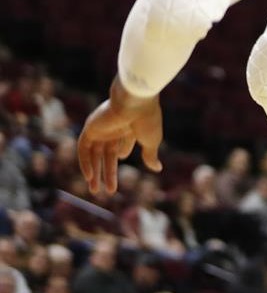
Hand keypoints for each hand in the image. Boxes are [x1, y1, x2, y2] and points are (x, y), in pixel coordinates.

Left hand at [78, 81, 162, 195]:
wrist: (135, 101)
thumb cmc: (147, 120)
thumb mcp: (151, 141)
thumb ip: (150, 155)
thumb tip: (157, 169)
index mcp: (130, 127)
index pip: (123, 143)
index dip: (123, 153)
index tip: (123, 162)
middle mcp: (115, 128)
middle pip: (108, 154)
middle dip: (108, 172)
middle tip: (108, 191)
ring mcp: (102, 129)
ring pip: (95, 154)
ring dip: (95, 172)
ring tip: (95, 191)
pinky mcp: (91, 128)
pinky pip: (84, 148)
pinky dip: (86, 162)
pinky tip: (89, 176)